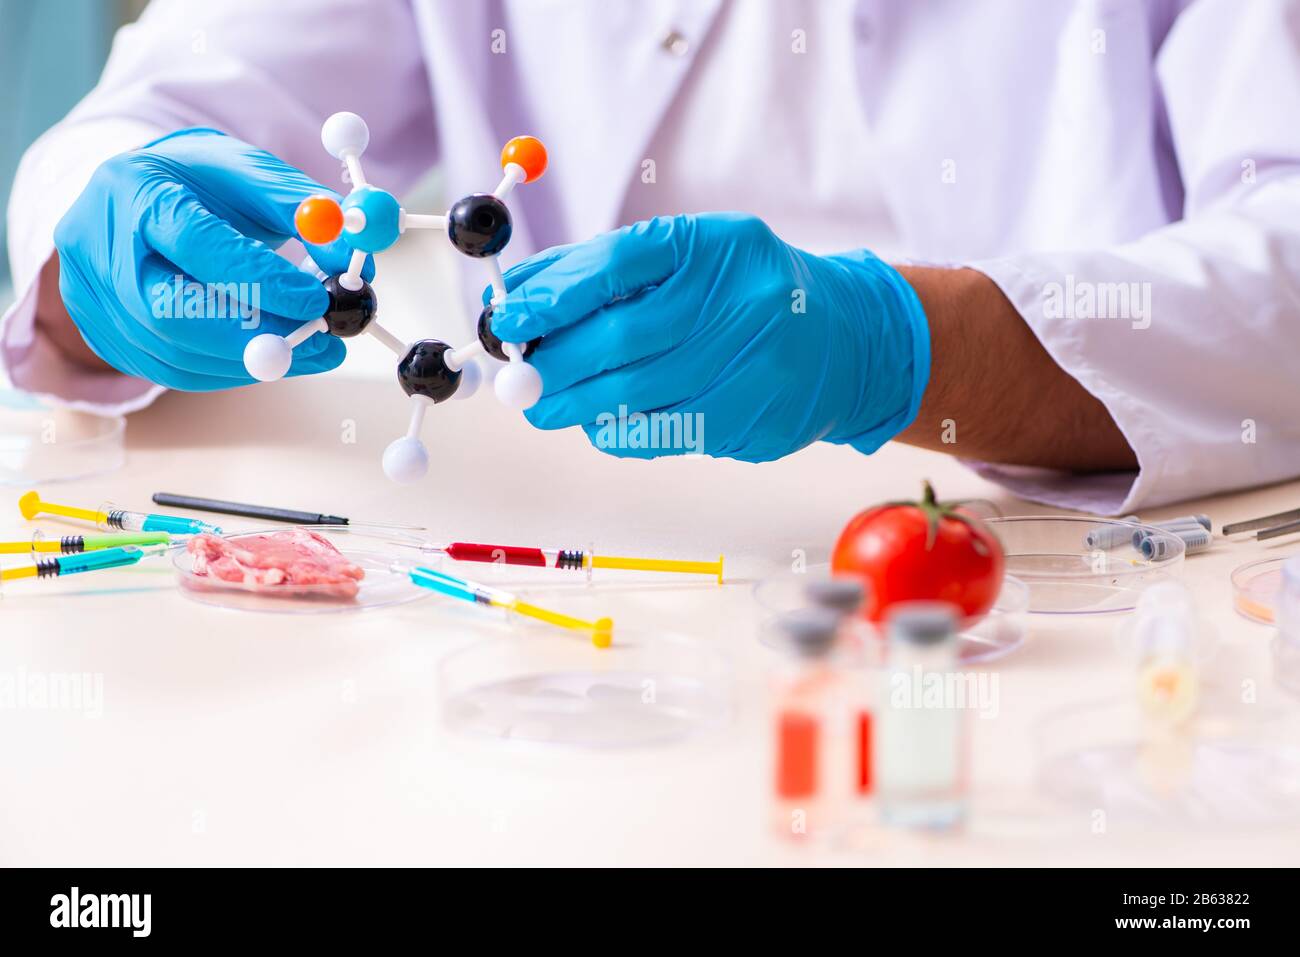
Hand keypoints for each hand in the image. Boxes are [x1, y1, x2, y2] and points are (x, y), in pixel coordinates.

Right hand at [54, 128, 370, 390]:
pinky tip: (271, 356)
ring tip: (312, 348)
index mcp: (133, 188)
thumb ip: (305, 210)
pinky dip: (231, 370)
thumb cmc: (200, 184)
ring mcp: (93, 298)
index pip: (195, 243)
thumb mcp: (252, 176)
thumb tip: (355, 260)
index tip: (318, 299)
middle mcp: (97, 246)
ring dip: (253, 361)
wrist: (135, 199)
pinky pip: (174, 371)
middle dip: (256, 333)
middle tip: (323, 342)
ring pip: (174, 353)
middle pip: (169, 311)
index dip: (260, 278)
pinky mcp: (106, 337)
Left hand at [488, 213, 930, 461]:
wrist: (846, 340)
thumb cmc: (745, 290)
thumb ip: (605, 268)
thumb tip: (520, 294)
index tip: (510, 318)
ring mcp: (751, 365)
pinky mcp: (751, 419)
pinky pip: (662, 435)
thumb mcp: (688, 256)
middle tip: (519, 378)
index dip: (553, 294)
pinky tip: (599, 422)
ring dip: (575, 406)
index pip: (617, 265)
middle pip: (621, 339)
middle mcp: (739, 302)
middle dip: (554, 364)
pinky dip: (617, 432)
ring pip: (637, 397)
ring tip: (544, 405)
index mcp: (715, 246)